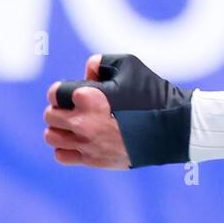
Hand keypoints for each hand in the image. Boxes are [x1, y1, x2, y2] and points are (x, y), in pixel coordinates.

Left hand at [45, 53, 192, 168]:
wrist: (173, 127)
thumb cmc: (153, 94)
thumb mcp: (130, 66)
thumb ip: (102, 62)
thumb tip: (88, 71)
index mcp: (88, 97)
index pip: (55, 92)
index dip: (64, 89)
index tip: (79, 91)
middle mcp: (83, 122)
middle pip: (50, 114)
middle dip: (61, 107)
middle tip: (78, 107)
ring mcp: (86, 144)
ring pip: (51, 135)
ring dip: (60, 127)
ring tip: (77, 123)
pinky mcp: (93, 160)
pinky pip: (61, 155)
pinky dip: (66, 147)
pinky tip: (81, 139)